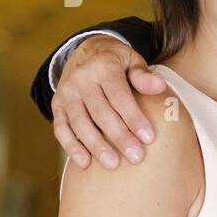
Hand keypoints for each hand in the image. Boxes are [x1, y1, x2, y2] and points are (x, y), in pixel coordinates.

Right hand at [53, 35, 167, 169]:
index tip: (148, 137)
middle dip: (119, 137)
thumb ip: (143, 75)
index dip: (133, 117)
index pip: (119, 96)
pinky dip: (71, 147)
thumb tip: (159, 86)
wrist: (85, 52)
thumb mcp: (132, 60)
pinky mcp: (57, 106)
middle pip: (100, 113)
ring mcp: (66, 94)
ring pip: (80, 123)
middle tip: (136, 157)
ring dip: (96, 146)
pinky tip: (85, 163)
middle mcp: (80, 79)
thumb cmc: (117, 62)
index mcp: (103, 67)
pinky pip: (61, 128)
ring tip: (113, 165)